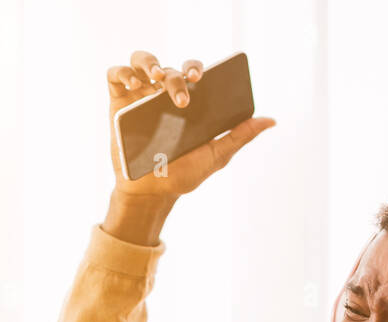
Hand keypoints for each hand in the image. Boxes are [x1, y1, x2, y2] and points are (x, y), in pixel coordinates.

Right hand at [106, 49, 275, 198]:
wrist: (151, 193)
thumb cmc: (183, 173)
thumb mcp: (215, 155)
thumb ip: (240, 136)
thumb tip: (270, 120)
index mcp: (187, 101)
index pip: (192, 72)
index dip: (195, 67)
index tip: (199, 76)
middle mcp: (163, 95)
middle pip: (169, 69)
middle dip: (176, 74)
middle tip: (183, 87)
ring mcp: (140, 97)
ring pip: (142, 62)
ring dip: (149, 63)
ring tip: (155, 78)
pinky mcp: (118, 103)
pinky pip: (116, 76)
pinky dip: (123, 72)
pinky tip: (134, 85)